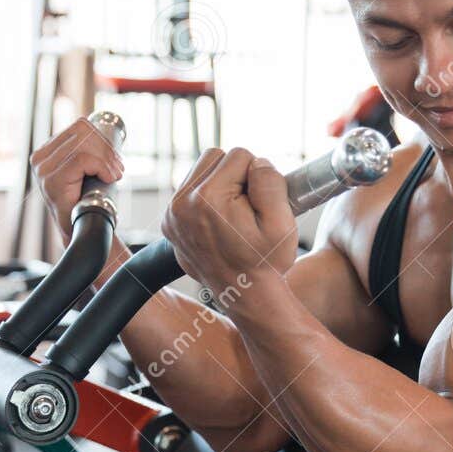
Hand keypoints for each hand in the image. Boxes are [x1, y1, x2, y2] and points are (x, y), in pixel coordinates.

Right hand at [31, 116, 124, 241]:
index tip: (114, 159)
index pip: (80, 127)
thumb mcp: (85, 170)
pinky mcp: (52, 181)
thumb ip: (86, 149)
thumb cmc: (86, 202)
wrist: (82, 233)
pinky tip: (110, 178)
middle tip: (118, 168)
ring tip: (115, 174)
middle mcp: (40, 159)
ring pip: (85, 145)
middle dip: (107, 148)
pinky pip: (84, 160)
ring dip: (107, 160)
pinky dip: (102, 167)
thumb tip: (99, 127)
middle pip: (84, 132)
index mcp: (46, 152)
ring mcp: (43, 170)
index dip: (103, 138)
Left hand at [164, 147, 296, 305]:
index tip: (258, 205)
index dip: (257, 177)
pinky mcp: (170, 222)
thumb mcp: (282, 223)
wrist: (245, 295)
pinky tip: (221, 222)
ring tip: (234, 214)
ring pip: (202, 171)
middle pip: (215, 157)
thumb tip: (256, 163)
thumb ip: (270, 183)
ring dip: (222, 184)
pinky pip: (191, 191)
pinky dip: (209, 199)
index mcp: (208, 200)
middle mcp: (182, 204)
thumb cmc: (265, 263)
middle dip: (236, 176)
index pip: (238, 155)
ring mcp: (172, 214)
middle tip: (248, 207)